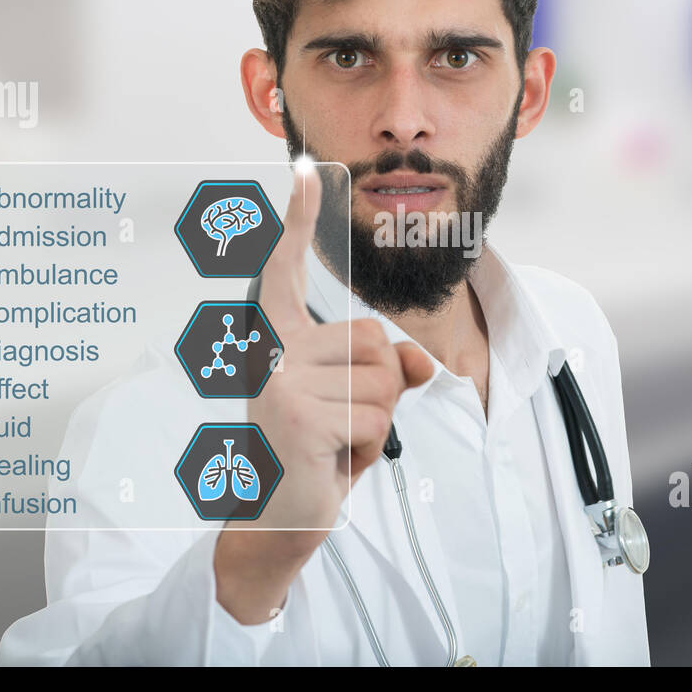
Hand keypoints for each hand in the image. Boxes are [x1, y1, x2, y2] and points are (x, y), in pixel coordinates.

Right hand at [214, 165, 433, 621]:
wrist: (277, 521)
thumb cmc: (315, 455)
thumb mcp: (358, 405)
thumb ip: (388, 371)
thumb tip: (421, 364)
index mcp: (277, 341)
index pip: (287, 271)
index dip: (298, 220)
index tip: (306, 170)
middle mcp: (270, 353)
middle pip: (375, 343)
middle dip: (379, 393)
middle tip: (337, 428)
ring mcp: (280, 383)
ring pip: (383, 381)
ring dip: (375, 424)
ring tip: (334, 446)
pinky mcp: (299, 416)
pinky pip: (377, 417)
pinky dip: (369, 449)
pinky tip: (332, 463)